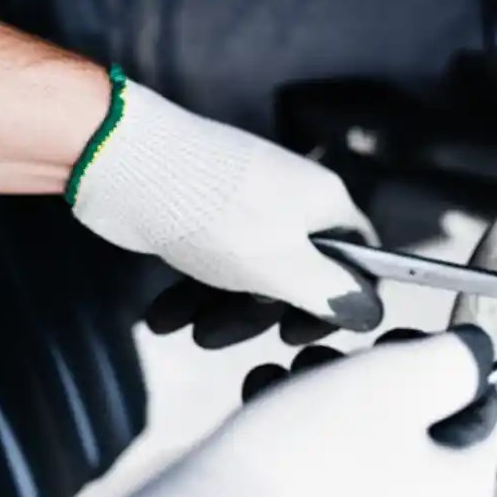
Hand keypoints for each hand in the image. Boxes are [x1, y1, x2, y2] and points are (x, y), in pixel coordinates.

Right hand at [36, 328, 496, 496]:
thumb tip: (478, 353)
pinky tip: (257, 405)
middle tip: (325, 354)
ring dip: (326, 392)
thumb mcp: (402, 380)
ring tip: (280, 376)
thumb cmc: (312, 456)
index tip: (393, 338)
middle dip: (372, 373)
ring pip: (364, 438)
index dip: (444, 359)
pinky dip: (295, 432)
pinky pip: (323, 472)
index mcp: (466, 490)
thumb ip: (459, 357)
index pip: (486, 405)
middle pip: (420, 420)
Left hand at [72, 79, 382, 332]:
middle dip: (258, 314)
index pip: (357, 261)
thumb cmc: (216, 216)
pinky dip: (194, 288)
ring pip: (250, 270)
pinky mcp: (207, 206)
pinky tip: (163, 316)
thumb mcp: (283, 269)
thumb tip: (371, 311)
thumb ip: (332, 295)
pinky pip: (214, 257)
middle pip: (298, 271)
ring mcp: (248, 201)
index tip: (298, 333)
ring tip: (181, 330)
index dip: (338, 304)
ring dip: (218, 308)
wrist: (126, 160)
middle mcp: (294, 198)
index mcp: (325, 205)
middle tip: (219, 336)